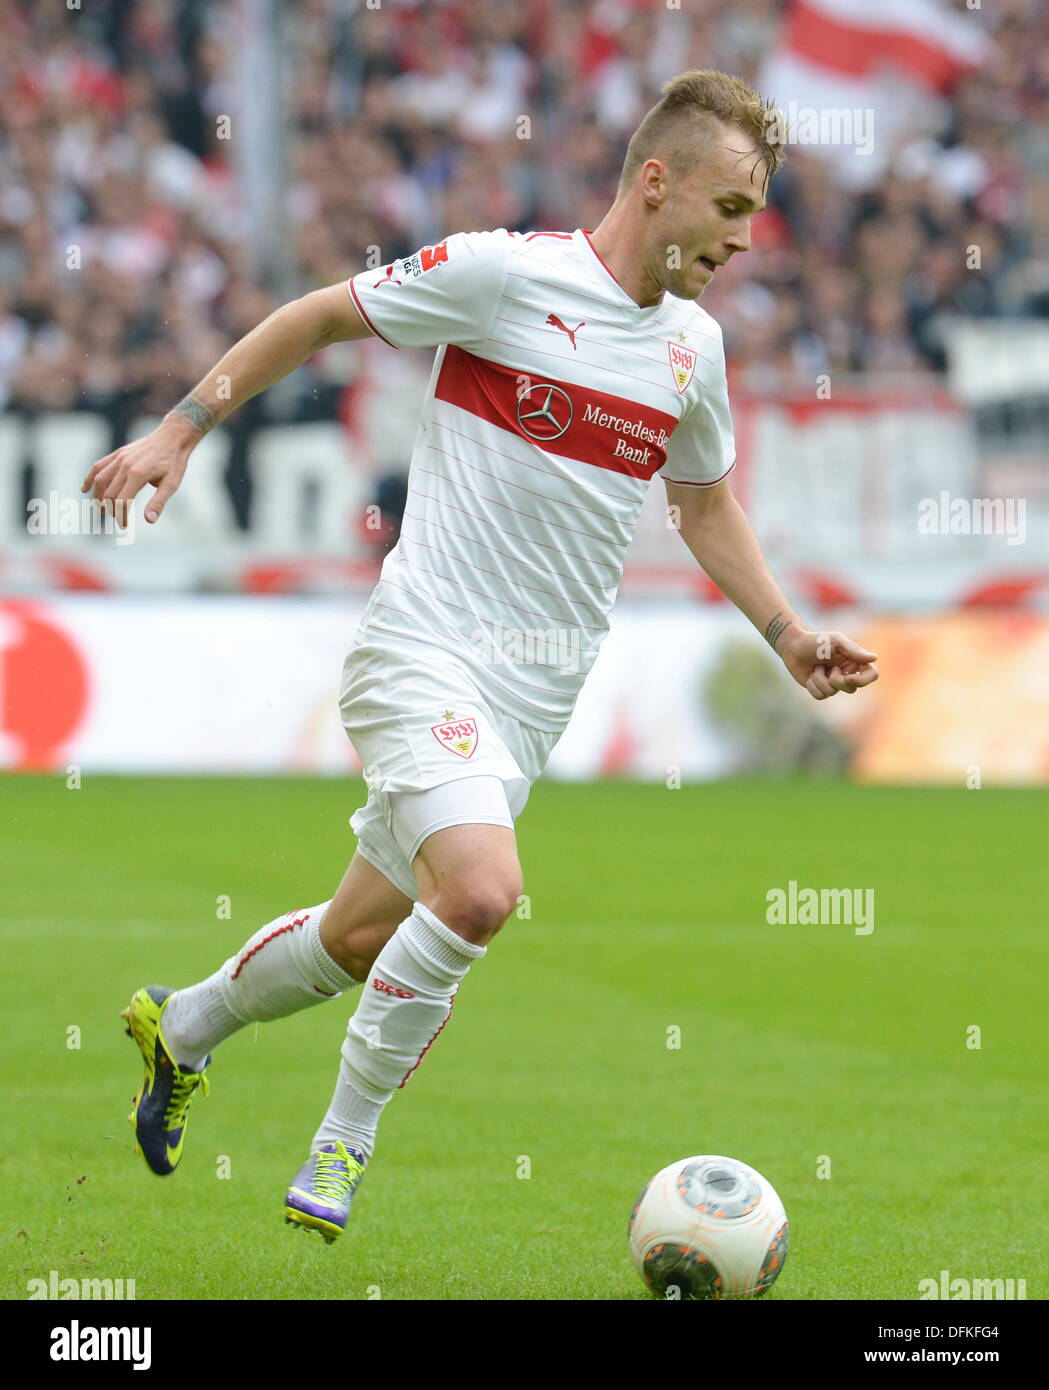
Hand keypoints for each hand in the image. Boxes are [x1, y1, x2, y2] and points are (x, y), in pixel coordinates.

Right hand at [81, 413, 198, 526]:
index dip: (120, 516)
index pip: (122, 501)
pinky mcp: (118, 453)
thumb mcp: (171, 484)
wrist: (172, 437)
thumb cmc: (174, 462)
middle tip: (116, 517)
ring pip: (100, 480)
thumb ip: (158, 502)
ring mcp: (120, 458)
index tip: (123, 525)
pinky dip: (90, 478)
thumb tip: (149, 520)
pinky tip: (85, 488)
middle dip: (110, 509)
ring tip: (102, 508)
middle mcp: (125, 466)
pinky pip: (99, 466)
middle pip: (109, 493)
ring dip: (98, 496)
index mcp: (138, 475)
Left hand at [777, 628, 878, 699]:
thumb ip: (854, 650)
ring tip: (816, 667)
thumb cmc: (816, 641)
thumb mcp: (836, 641)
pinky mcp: (820, 688)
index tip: (848, 677)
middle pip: (851, 688)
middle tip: (826, 667)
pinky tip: (809, 675)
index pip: (872, 675)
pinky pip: (820, 696)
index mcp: (854, 661)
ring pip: (833, 692)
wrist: (793, 645)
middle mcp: (846, 673)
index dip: (862, 680)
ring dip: (820, 679)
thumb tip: (874, 658)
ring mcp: (833, 682)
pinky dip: (813, 685)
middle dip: (836, 680)